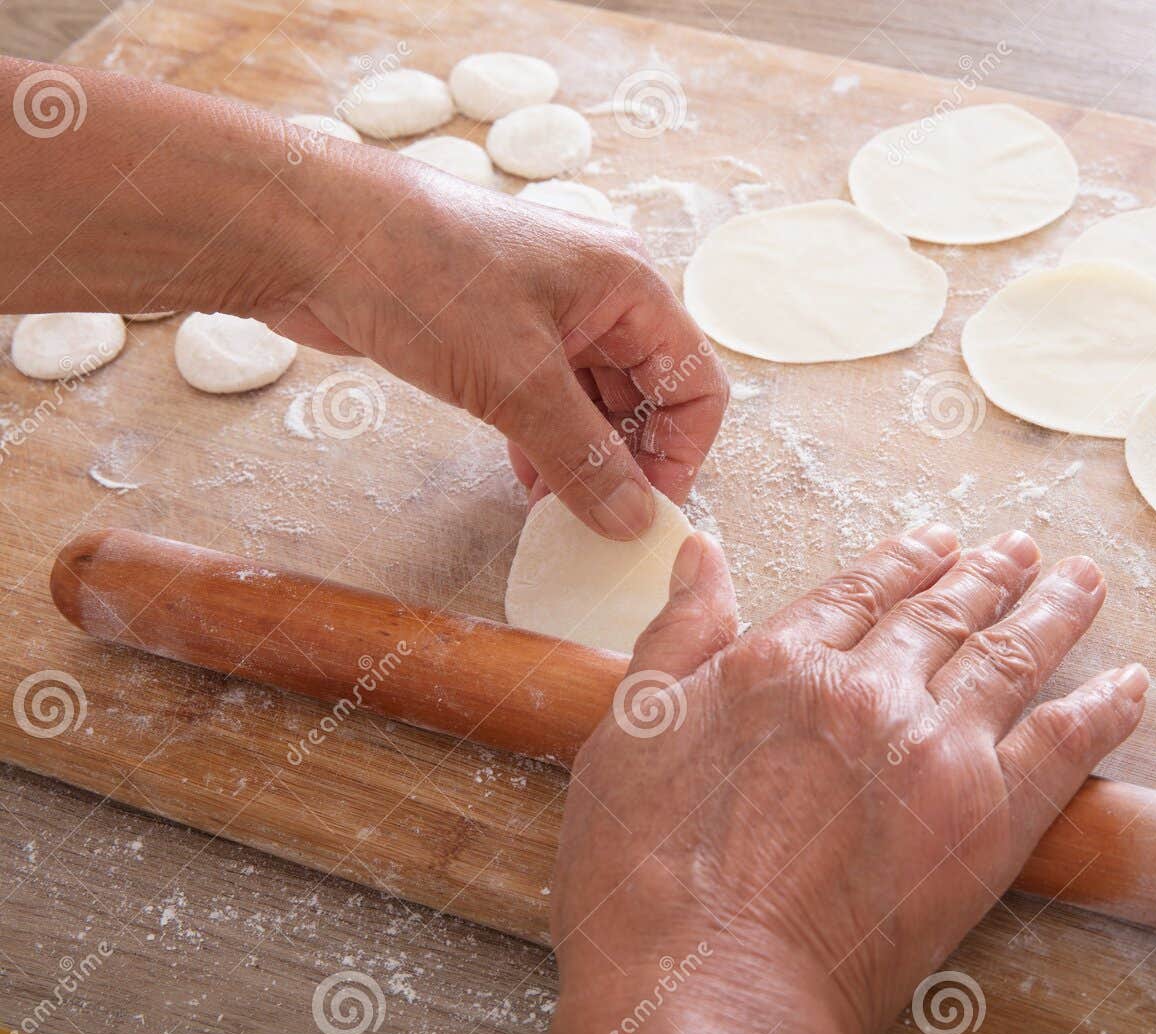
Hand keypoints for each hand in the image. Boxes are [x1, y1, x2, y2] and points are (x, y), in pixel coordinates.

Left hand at [0, 59, 726, 539]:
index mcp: (627, 285)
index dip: (680, 454)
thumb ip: (583, 457)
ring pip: (593, 402)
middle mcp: (596, 295)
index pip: (694, 382)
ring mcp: (544, 312)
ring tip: (561, 515)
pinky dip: (545, 443)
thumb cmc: (420, 275)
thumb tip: (633, 522)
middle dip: (630, 462)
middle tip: (601, 525)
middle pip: (647, 396)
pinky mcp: (495, 333)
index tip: (644, 513)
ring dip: (585, 460)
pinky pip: (544, 399)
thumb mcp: (516, 380)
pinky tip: (526, 482)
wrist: (308, 233)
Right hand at [547, 525, 1147, 1033]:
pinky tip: (1130, 682)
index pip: (858, 591)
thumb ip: (676, 638)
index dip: (901, 561)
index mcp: (780, 663)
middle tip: (1019, 548)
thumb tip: (702, 556)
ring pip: (1011, 655)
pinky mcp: (990, 819)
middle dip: (986, 574)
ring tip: (1083, 580)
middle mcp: (867, 688)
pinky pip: (1065, 741)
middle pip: (942, 613)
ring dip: (1053, 611)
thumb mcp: (629, 734)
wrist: (710, 987)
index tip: (935, 541)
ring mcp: (936, 748)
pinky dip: (1104, 706)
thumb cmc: (647, 879)